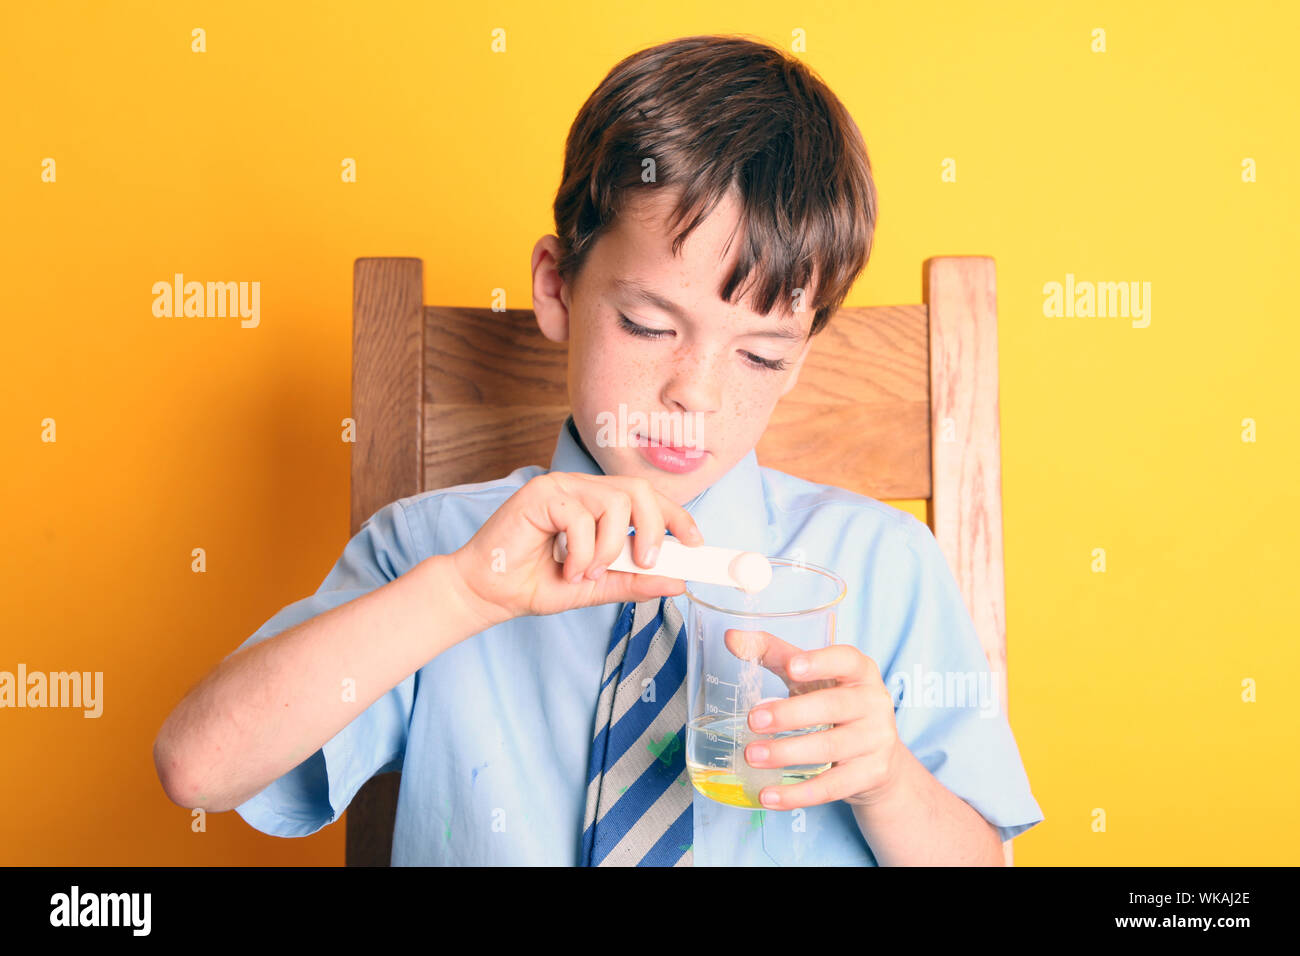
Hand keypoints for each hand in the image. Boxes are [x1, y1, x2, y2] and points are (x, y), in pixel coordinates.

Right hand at [450, 471, 704, 624]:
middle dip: (652, 528)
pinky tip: (566, 568)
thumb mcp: (597, 588)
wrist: (489, 592)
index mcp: (597, 504)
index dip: (676, 515)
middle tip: (645, 562)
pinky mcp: (540, 493)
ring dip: (609, 549)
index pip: (647, 498)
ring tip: (586, 574)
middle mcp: (582, 488)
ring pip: (614, 503)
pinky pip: (581, 517)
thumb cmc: (536, 583)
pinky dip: (582, 551)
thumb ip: (634, 582)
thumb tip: (678, 581)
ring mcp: (560, 486)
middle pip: (638, 490)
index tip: (696, 542)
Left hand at [726, 628, 903, 809]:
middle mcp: (874, 702)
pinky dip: (798, 794)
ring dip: (787, 753)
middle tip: (753, 721)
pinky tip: (769, 795)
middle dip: (791, 714)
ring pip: (830, 748)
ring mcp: (876, 740)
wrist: (878, 756)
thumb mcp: (808, 677)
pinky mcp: (871, 775)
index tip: (792, 667)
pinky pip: (832, 786)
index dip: (820, 662)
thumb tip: (731, 637)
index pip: (846, 659)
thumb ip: (772, 654)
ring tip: (752, 756)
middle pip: (833, 706)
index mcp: (859, 671)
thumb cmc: (832, 703)